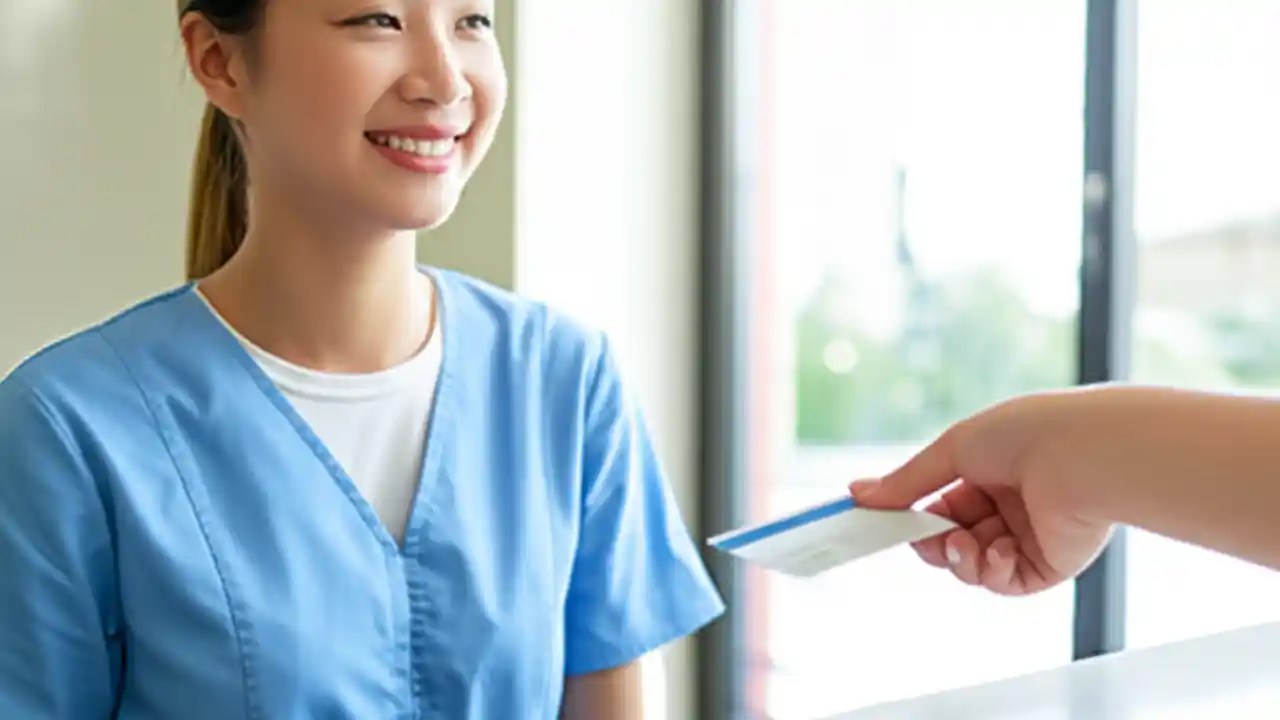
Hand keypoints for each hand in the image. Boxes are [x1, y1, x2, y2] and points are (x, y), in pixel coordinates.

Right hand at [850, 392, 1113, 595]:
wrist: (1085, 454)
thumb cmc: (1024, 434)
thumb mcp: (952, 450)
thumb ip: (906, 481)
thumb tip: (857, 493)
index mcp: (993, 469)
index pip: (941, 501)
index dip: (914, 513)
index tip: (882, 520)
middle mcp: (1012, 503)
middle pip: (951, 537)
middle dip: (931, 540)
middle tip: (919, 535)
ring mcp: (1030, 536)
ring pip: (972, 564)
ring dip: (958, 557)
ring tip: (960, 543)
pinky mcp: (1049, 565)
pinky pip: (1004, 581)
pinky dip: (992, 570)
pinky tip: (998, 550)